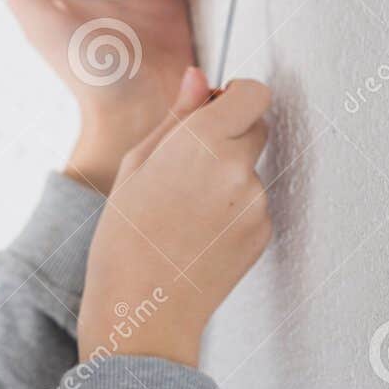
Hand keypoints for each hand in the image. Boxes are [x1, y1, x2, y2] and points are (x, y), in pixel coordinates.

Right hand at [78, 67, 271, 366]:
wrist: (143, 309)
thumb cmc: (125, 236)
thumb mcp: (136, 166)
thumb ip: (176, 117)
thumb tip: (200, 79)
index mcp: (204, 140)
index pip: (254, 93)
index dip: (235, 97)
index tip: (215, 110)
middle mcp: (238, 167)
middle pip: (258, 128)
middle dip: (230, 136)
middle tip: (187, 166)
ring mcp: (256, 203)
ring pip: (250, 171)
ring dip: (227, 179)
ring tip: (183, 212)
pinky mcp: (263, 233)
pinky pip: (252, 206)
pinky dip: (232, 213)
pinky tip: (198, 235)